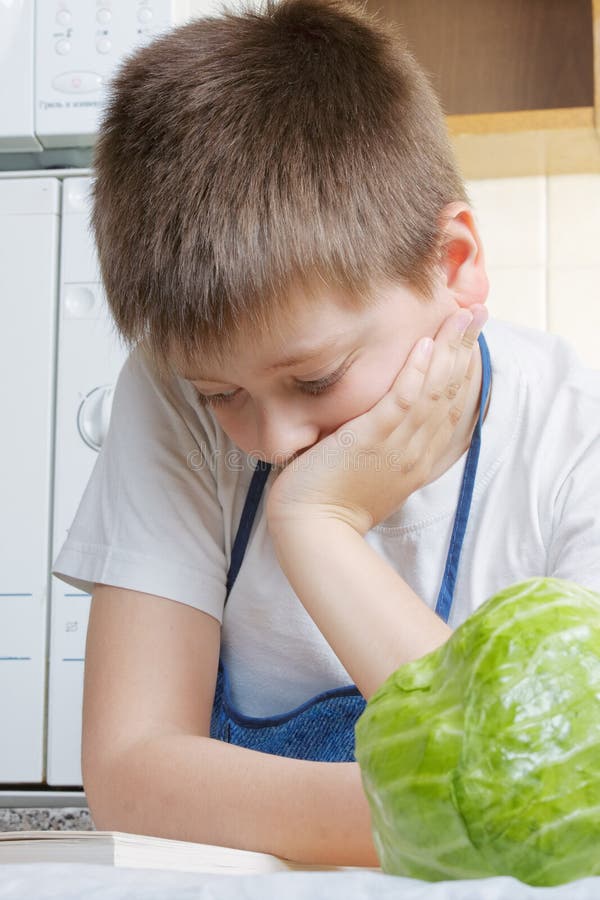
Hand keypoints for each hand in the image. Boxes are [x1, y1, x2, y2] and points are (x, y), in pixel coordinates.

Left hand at [265, 305, 488, 534]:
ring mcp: (396, 445)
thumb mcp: (373, 474)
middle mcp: (416, 451)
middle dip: (465, 349)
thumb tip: (388, 424)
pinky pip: (400, 402)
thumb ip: (388, 449)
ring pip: (433, 391)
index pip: (451, 408)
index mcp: (418, 459)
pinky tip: (423, 345)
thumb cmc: (334, 502)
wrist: (313, 530)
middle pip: (450, 393)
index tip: (472, 341)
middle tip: (478, 313)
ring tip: (460, 315)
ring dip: (449, 350)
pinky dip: (414, 373)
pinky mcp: (370, 440)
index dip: (465, 371)